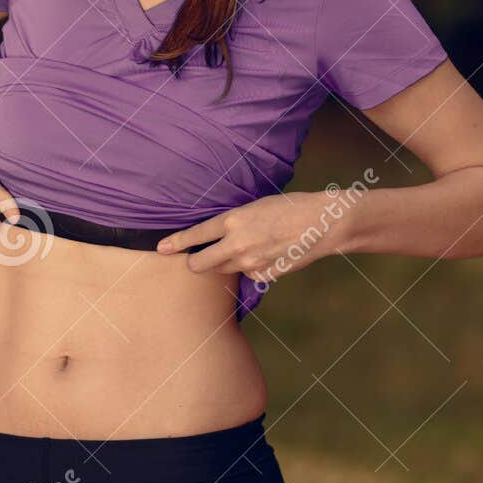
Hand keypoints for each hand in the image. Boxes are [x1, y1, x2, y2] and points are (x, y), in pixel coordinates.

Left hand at [154, 191, 345, 281]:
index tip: (161, 248)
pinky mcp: (264, 275)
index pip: (195, 236)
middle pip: (201, 264)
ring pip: (223, 271)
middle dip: (195, 263)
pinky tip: (267, 254)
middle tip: (195, 260)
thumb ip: (233, 223)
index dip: (175, 243)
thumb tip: (216, 236)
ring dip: (224, 264)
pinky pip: (248, 275)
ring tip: (244, 248)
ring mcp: (250, 263)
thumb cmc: (289, 207)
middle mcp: (237, 244)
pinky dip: (250, 268)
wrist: (322, 224)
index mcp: (233, 220)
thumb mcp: (255, 206)